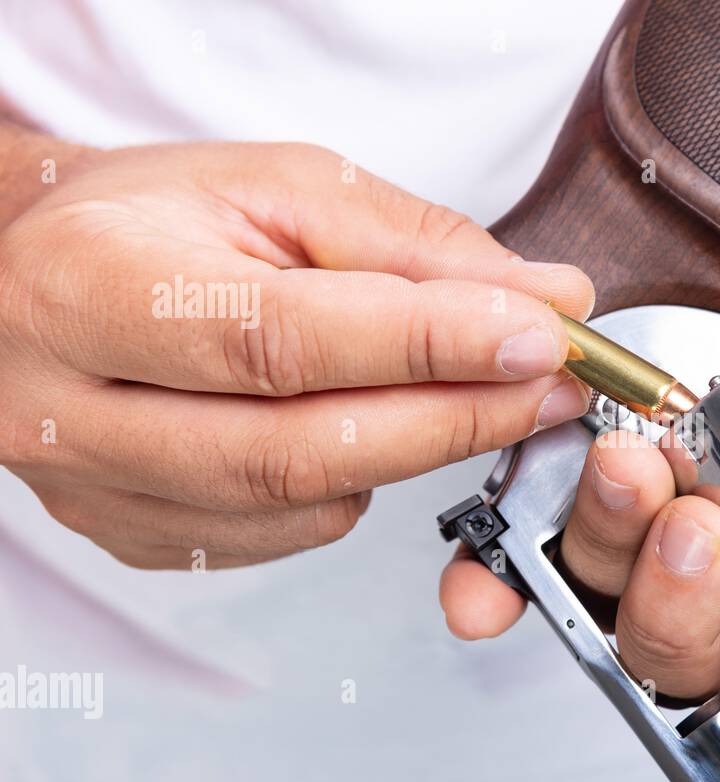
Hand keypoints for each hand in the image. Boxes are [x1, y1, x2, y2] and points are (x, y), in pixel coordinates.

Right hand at [0, 141, 592, 568]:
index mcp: (91, 287)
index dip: (428, 348)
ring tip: (479, 393)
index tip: (541, 337)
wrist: (38, 274)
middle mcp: (73, 411)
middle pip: (297, 450)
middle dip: (454, 420)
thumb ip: (417, 246)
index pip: (282, 340)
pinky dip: (359, 483)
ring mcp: (101, 493)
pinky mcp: (139, 539)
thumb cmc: (152, 220)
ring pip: (303, 506)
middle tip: (552, 386)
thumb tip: (545, 301)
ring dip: (419, 452)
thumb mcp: (280, 188)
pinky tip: (373, 426)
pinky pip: (288, 533)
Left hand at [439, 103, 719, 781]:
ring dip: (607, 557)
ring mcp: (649, 482)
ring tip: (631, 474)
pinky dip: (500, 559)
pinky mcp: (573, 429)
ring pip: (606, 582)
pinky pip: (520, 520)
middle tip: (707, 530)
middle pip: (689, 637)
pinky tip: (490, 574)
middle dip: (686, 606)